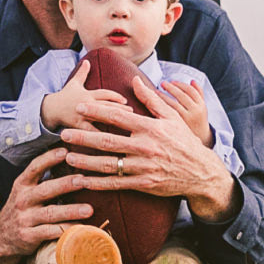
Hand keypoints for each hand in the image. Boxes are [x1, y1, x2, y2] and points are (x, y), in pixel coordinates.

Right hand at [0, 146, 95, 263]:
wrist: (0, 237)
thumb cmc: (21, 209)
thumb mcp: (24, 191)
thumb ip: (42, 179)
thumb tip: (70, 161)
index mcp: (22, 185)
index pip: (34, 168)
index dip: (49, 159)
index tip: (65, 151)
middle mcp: (23, 200)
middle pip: (45, 190)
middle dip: (65, 184)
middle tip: (84, 180)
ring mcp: (25, 219)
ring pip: (50, 213)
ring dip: (71, 211)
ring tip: (89, 209)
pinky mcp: (29, 236)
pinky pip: (50, 232)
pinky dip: (66, 231)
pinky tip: (81, 229)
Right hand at [38, 59, 123, 134]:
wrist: (49, 109)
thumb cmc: (64, 96)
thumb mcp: (73, 83)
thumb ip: (82, 73)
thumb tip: (87, 61)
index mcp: (87, 94)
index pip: (104, 93)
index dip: (115, 96)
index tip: (126, 100)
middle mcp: (86, 104)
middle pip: (106, 105)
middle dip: (119, 108)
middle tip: (132, 112)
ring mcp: (82, 115)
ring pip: (100, 119)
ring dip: (113, 121)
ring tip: (125, 126)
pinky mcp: (77, 126)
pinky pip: (90, 132)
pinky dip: (100, 136)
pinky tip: (110, 140)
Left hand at [63, 72, 239, 222]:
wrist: (200, 172)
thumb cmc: (184, 141)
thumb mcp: (172, 117)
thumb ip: (151, 99)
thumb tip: (134, 80)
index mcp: (151, 128)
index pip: (118, 117)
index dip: (97, 112)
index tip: (80, 107)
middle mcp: (146, 147)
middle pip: (108, 141)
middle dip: (83, 137)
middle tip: (63, 134)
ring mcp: (144, 167)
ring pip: (109, 165)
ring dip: (86, 162)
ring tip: (68, 157)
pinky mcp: (144, 183)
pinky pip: (116, 184)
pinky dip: (98, 183)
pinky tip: (82, 181)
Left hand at [156, 77, 211, 144]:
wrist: (198, 144)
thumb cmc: (197, 122)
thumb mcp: (201, 108)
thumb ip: (198, 94)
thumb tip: (191, 81)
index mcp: (201, 106)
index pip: (190, 91)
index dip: (180, 84)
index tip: (172, 82)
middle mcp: (194, 112)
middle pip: (181, 96)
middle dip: (171, 88)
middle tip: (162, 83)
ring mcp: (186, 120)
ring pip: (173, 104)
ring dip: (163, 96)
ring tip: (156, 92)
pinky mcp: (177, 127)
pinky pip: (167, 114)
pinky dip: (160, 106)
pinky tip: (154, 103)